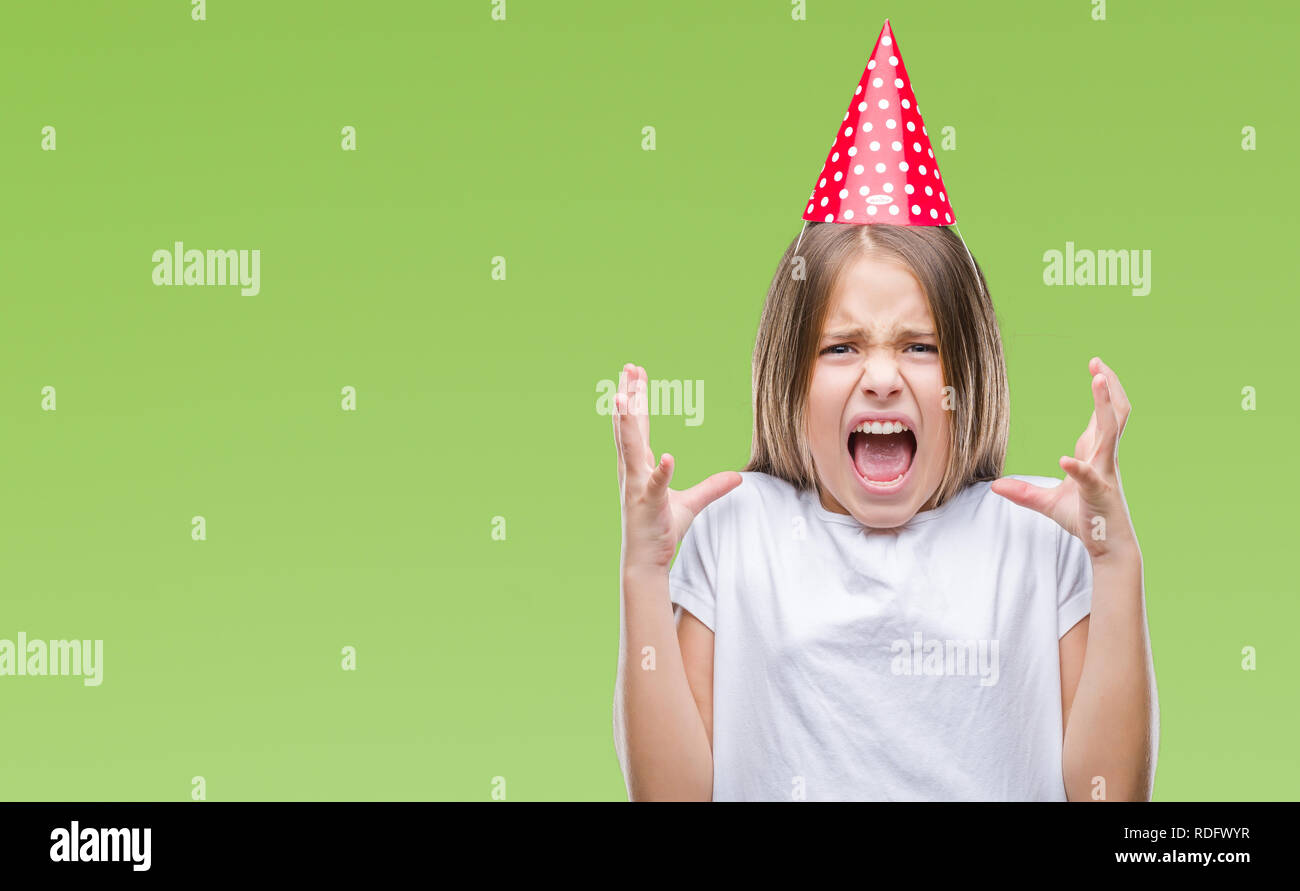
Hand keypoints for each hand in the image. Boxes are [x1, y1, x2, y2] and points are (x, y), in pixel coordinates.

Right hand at [613, 363, 741, 572]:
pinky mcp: (647, 505)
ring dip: (627, 423)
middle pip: (629, 428)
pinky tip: (667, 457)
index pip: (638, 426)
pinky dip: (660, 472)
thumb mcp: (693, 503)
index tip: (635, 373)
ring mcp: (637, 487)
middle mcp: (633, 472)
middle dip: (628, 398)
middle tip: (627, 369)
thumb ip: (713, 486)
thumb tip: (738, 477)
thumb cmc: (661, 530)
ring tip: (623, 397)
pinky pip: (654, 485)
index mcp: (640, 467)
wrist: (646, 561)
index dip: (637, 399)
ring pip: (631, 449)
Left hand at [991, 357, 1137, 559]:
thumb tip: (995, 486)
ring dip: (1105, 405)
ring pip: (1111, 431)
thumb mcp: (1048, 503)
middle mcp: (1105, 457)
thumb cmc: (1086, 518)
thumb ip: (1024, 492)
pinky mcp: (1100, 493)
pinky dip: (1078, 467)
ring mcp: (1105, 473)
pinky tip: (1065, 460)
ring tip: (1099, 380)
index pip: (1103, 415)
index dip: (1102, 390)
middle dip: (1110, 386)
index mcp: (1096, 453)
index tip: (1095, 366)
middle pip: (1115, 414)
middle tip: (1098, 363)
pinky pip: (1090, 476)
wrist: (1108, 546)